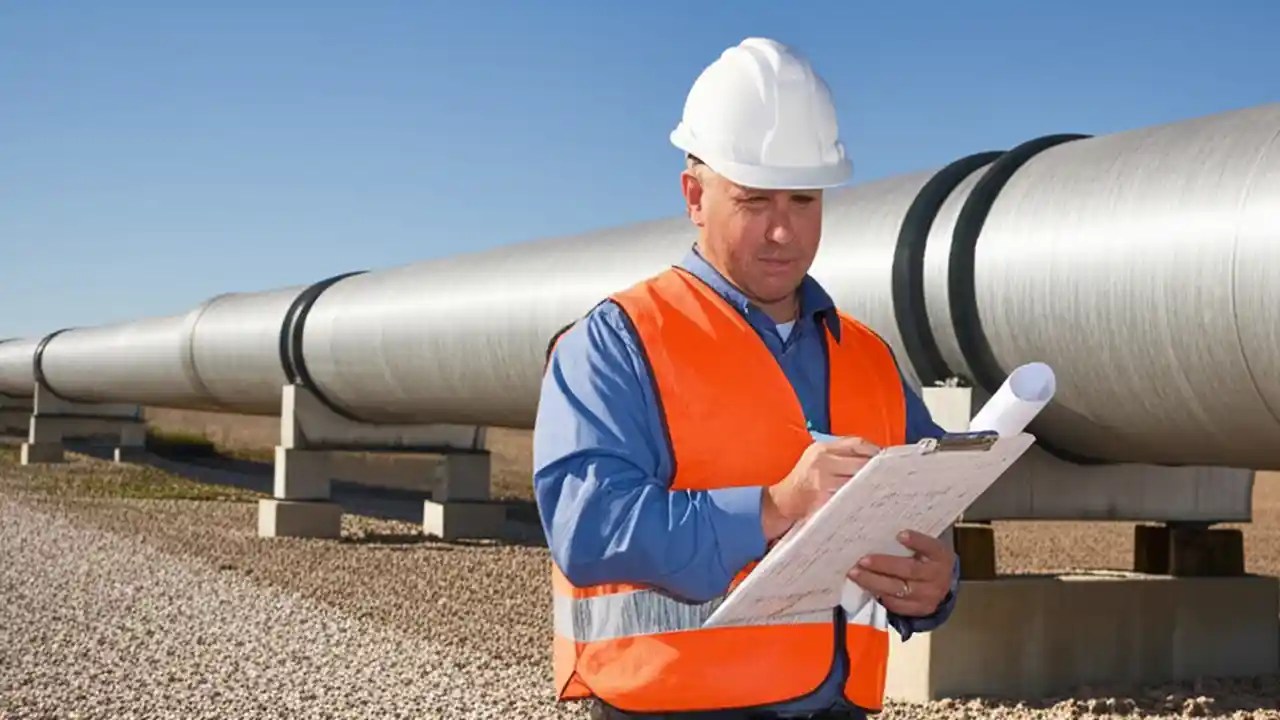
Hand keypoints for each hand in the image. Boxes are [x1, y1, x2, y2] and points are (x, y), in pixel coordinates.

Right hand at [761, 435, 879, 541]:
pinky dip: (859, 500)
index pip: (856, 443)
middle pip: (861, 462)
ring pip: (857, 481)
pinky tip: (867, 502)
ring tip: (882, 490)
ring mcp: (822, 481)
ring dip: (871, 486)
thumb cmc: (802, 481)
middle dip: (877, 470)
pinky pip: (848, 498)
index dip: (874, 450)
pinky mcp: (823, 499)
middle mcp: (822, 461)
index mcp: (822, 449)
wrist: (780, 502)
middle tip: (891, 477)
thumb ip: (839, 454)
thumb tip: (872, 456)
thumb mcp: (815, 458)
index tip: (887, 459)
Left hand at [847, 530, 955, 616]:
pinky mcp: (919, 609)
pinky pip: (896, 604)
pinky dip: (879, 595)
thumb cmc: (927, 560)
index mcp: (940, 556)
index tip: (899, 535)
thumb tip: (879, 535)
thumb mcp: (926, 548)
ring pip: (898, 589)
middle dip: (882, 565)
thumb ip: (910, 543)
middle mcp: (937, 576)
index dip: (916, 541)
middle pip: (909, 570)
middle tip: (862, 560)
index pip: (930, 547)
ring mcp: (929, 595)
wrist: (943, 586)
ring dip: (873, 582)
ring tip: (856, 574)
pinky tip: (866, 587)